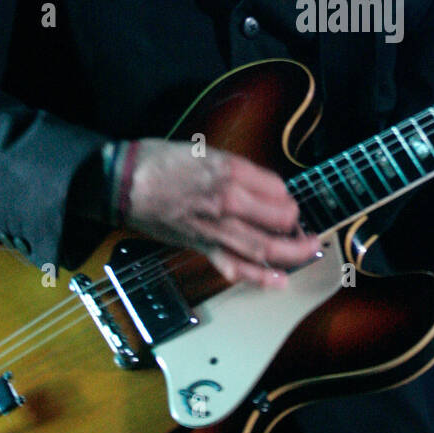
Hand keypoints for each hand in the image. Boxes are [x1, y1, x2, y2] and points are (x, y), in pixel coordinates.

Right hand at [125, 139, 321, 287]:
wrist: (123, 184)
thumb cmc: (159, 161)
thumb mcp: (203, 150)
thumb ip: (235, 168)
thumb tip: (263, 186)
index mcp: (228, 172)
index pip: (275, 187)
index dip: (285, 194)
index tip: (286, 197)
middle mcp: (227, 202)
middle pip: (277, 219)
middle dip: (298, 225)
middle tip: (309, 228)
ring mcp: (215, 228)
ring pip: (262, 246)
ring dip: (292, 252)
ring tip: (310, 251)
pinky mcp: (201, 245)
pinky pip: (233, 265)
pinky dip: (258, 276)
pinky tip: (279, 282)